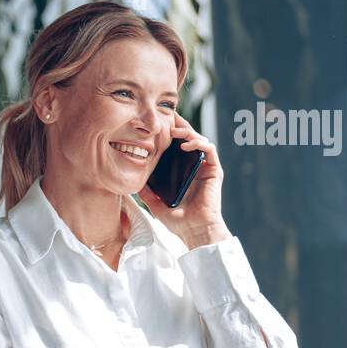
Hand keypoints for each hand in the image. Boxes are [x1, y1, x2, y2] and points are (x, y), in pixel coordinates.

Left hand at [139, 112, 230, 248]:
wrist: (194, 231)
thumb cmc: (177, 220)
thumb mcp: (155, 202)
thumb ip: (146, 191)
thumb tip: (132, 181)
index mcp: (182, 171)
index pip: (176, 145)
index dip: (168, 132)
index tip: (155, 124)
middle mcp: (194, 166)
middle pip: (188, 138)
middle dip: (178, 125)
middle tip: (165, 116)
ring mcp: (205, 167)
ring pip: (199, 139)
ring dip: (187, 131)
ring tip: (173, 130)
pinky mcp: (214, 170)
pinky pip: (209, 149)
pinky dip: (198, 143)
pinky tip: (185, 145)